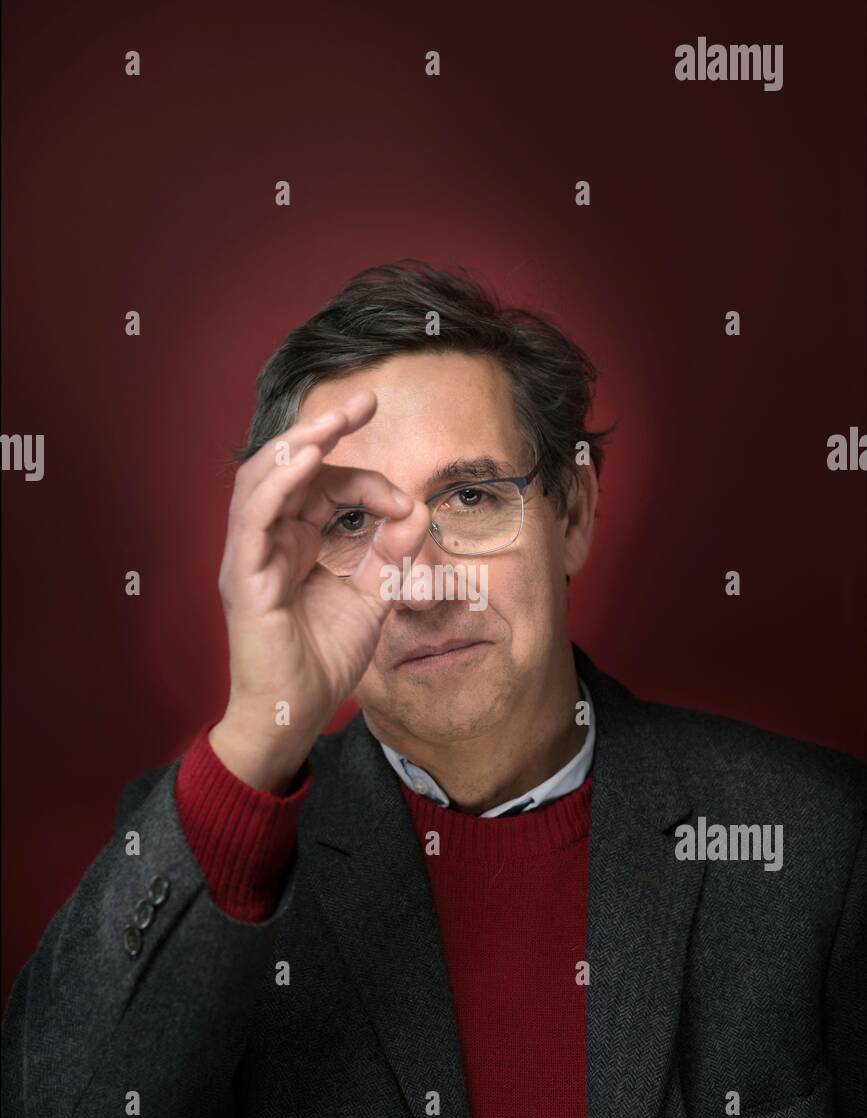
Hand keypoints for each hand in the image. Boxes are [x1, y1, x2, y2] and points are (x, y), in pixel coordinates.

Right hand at [209, 390, 429, 790]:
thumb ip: (391, 556)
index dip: (366, 482)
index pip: (323, 488)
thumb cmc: (322, 661)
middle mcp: (268, 541)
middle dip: (325, 430)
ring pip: (264, 478)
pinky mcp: (244, 574)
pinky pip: (255, 514)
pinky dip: (280, 480)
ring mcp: (251, 555)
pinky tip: (309, 457)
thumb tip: (417, 512)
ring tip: (335, 420)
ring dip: (300, 443)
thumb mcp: (372, 598)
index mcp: (294, 543)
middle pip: (290, 468)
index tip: (406, 502)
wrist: (294, 714)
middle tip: (365, 402)